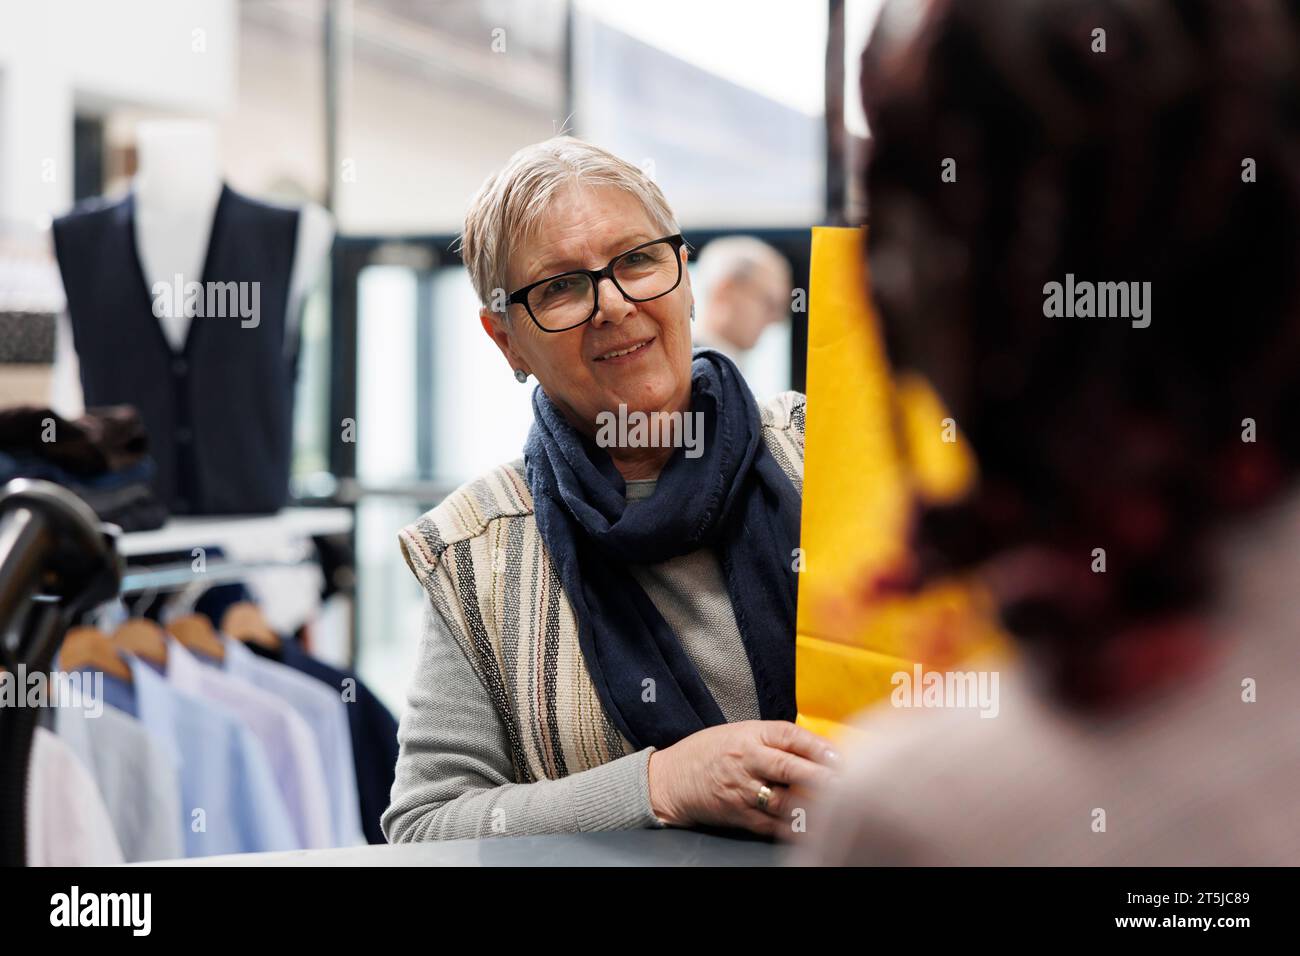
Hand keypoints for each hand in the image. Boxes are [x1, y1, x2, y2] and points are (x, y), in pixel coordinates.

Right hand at [646, 720, 839, 836]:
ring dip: (812, 804)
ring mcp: (741, 789)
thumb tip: (815, 749)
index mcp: (749, 735)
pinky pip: (771, 823)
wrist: (670, 779)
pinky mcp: (738, 814)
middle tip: (846, 783)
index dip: (817, 746)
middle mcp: (746, 760)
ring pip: (784, 800)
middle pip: (790, 768)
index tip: (838, 756)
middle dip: (822, 777)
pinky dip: (793, 826)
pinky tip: (810, 826)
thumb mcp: (738, 733)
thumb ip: (772, 740)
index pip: (789, 736)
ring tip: (834, 806)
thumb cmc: (707, 753)